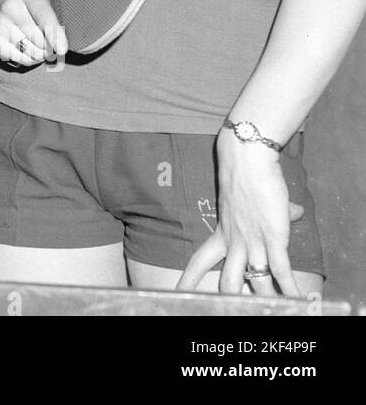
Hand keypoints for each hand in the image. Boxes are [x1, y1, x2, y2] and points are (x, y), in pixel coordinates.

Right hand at [0, 0, 67, 65]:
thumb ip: (54, 14)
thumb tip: (61, 45)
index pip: (44, 16)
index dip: (54, 34)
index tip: (62, 49)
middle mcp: (10, 6)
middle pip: (38, 39)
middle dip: (50, 47)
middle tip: (52, 43)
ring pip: (30, 51)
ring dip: (40, 54)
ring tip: (40, 45)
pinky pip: (18, 59)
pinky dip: (28, 59)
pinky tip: (28, 49)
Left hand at [176, 134, 303, 297]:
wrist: (246, 160)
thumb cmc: (247, 176)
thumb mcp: (247, 201)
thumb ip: (266, 213)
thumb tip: (294, 211)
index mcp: (223, 233)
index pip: (199, 261)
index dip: (189, 279)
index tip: (178, 293)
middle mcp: (235, 242)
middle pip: (227, 280)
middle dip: (227, 300)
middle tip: (222, 313)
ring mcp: (253, 241)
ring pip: (255, 281)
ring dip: (265, 300)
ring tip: (271, 313)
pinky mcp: (273, 238)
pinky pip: (281, 270)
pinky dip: (289, 288)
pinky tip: (296, 301)